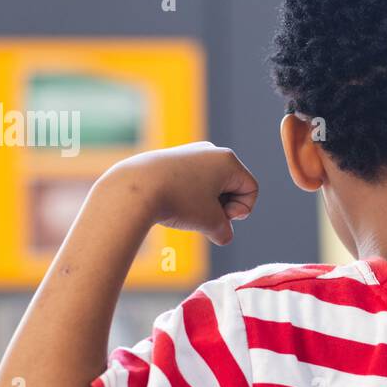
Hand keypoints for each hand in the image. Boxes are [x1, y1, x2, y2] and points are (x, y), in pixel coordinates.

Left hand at [105, 142, 258, 245]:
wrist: (135, 189)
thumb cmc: (178, 202)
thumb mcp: (210, 223)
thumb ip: (225, 232)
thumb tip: (223, 235)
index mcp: (228, 160)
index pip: (251, 190)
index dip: (241, 211)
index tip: (220, 218)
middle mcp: (211, 151)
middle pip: (232, 186)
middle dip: (222, 207)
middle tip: (204, 217)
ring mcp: (190, 153)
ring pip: (211, 185)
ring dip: (205, 204)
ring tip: (186, 212)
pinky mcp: (172, 159)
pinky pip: (192, 182)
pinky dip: (188, 197)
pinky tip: (173, 204)